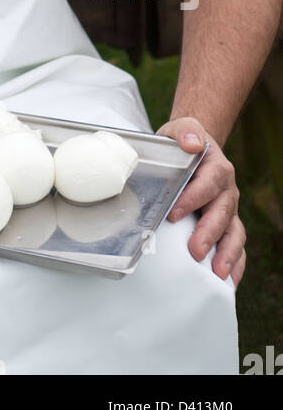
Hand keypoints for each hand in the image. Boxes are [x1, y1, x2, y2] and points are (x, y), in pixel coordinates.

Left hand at [155, 116, 245, 286]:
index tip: (173, 213)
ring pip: (234, 232)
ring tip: (218, 273)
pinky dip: (236, 263)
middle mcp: (227, 190)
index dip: (192, 198)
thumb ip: (185, 131)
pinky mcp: (227, 224)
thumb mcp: (180, 128)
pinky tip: (229, 280)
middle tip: (194, 251)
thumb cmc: (182, 142)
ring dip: (227, 253)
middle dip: (209, 233)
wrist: (194, 149)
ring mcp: (229, 209)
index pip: (207, 184)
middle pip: (222, 213)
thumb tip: (192, 143)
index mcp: (216, 168)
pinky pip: (236, 245)